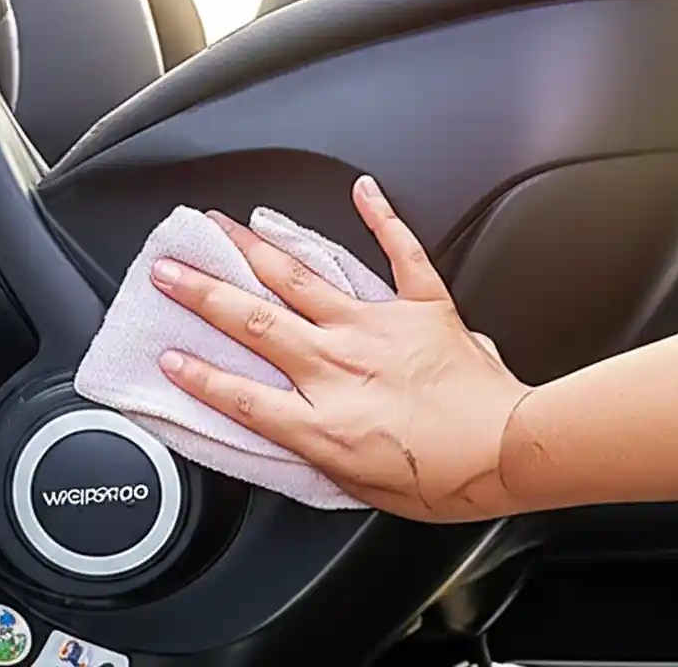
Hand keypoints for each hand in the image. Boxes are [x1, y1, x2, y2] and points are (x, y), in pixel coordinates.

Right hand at [151, 176, 533, 521]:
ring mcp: (376, 329)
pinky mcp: (420, 309)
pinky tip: (361, 189)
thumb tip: (291, 434)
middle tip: (169, 269)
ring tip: (223, 225)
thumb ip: (318, 455)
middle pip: (255, 323)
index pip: (241, 394)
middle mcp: (338, 366)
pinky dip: (381, 217)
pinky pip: (400, 254)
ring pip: (302, 281)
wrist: (510, 452)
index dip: (198, 374)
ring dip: (256, 250)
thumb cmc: (447, 478)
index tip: (167, 354)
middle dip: (203, 293)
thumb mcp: (361, 488)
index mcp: (323, 421)